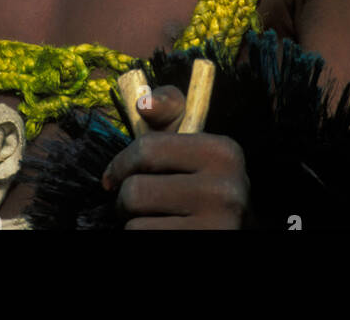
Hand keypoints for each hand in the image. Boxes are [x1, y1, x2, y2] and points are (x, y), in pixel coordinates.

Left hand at [101, 85, 250, 229]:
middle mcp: (225, 190)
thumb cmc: (202, 183)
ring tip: (150, 220)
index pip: (148, 149)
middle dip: (125, 200)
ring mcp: (217, 226)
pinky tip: (161, 233)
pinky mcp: (204, 245)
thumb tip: (144, 104)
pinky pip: (143, 242)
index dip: (121, 164)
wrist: (235, 229)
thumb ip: (169, 112)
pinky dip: (141, 240)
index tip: (114, 176)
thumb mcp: (191, 143)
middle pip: (136, 191)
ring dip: (134, 224)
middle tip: (133, 205)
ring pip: (136, 225)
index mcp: (223, 153)